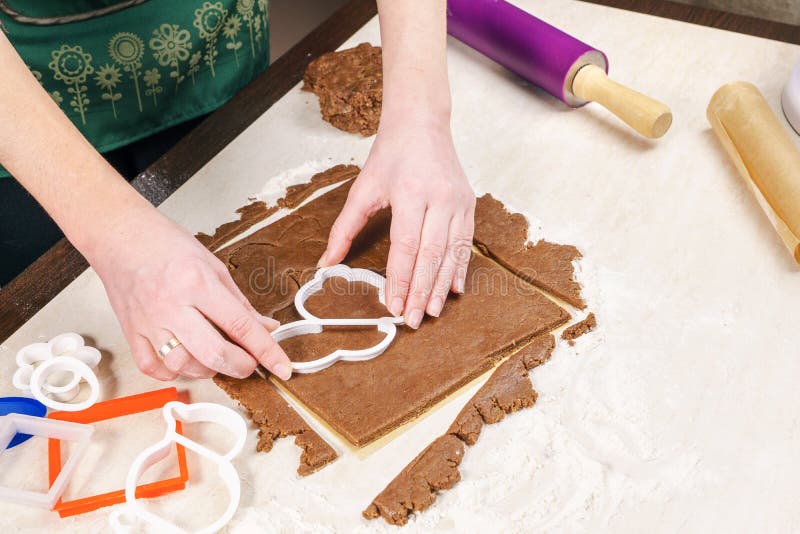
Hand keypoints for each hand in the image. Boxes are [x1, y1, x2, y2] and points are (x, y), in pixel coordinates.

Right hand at [89, 205, 291, 380]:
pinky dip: (175, 372)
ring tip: (216, 355)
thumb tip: (266, 328)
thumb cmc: (165, 245)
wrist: (120, 237)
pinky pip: (155, 369)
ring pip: (185, 367)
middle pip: (214, 354)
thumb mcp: (213, 266)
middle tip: (249, 363)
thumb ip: (240, 303)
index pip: (241, 326)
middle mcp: (172, 306)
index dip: (267, 351)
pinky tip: (186, 359)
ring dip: (209, 369)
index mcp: (197, 283)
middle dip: (241, 366)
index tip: (283, 368)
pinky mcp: (131, 334)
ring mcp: (149, 323)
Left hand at [319, 118, 475, 328]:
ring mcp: (458, 201)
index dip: (400, 280)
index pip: (405, 246)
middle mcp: (438, 197)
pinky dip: (459, 268)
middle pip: (430, 255)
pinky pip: (466, 242)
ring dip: (442, 286)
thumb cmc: (390, 155)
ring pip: (452, 252)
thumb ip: (344, 229)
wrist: (422, 123)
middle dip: (422, 291)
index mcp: (408, 192)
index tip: (394, 305)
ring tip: (433, 311)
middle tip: (415, 319)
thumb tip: (326, 263)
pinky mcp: (469, 203)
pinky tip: (454, 289)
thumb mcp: (362, 188)